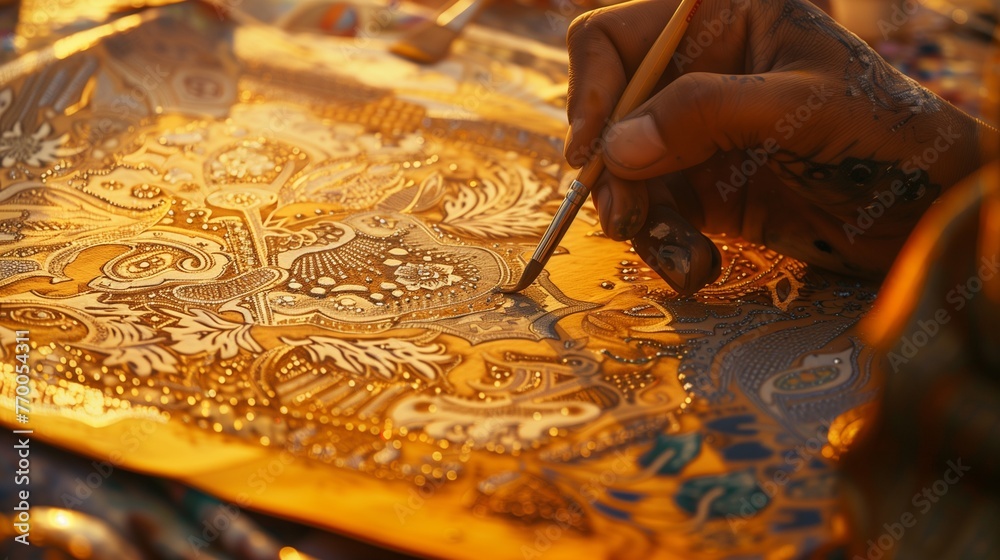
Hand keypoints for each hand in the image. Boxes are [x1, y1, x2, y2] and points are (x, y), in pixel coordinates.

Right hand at [565, 0, 996, 291]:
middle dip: (612, 174)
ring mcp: (696, 138)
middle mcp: (696, 75)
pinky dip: (665, 245)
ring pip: (623, 176)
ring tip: (681, 257)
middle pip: (607, 116)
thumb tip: (614, 147)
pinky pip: (654, 215)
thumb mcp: (797, 108)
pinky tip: (697, 267)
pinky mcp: (703, 192)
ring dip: (640, 221)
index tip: (591, 153)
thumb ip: (703, 113)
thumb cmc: (881, 136)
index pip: (613, 41)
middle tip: (627, 219)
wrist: (924, 212)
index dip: (589, 92)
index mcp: (718, 22)